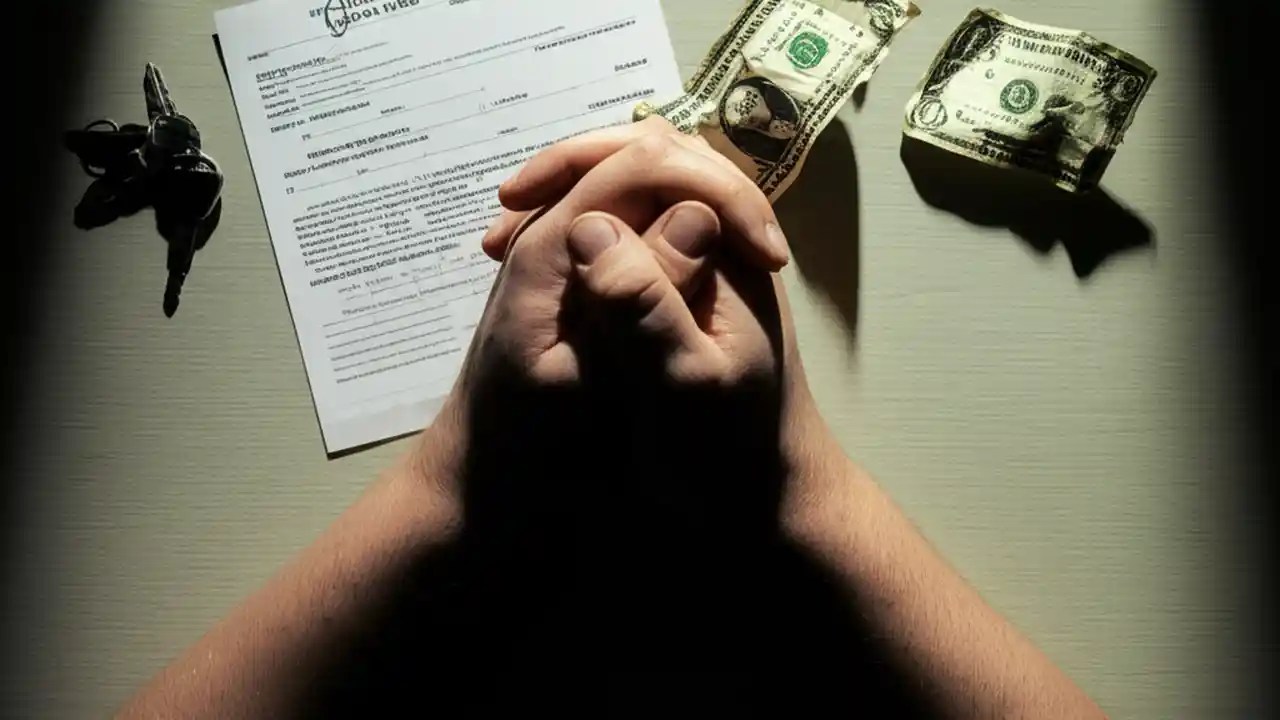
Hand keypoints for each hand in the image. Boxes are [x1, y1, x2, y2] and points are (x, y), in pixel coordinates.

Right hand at [471, 118, 844, 536]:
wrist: (760, 501)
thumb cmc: (730, 452)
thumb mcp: (683, 384)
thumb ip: (645, 306)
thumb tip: (589, 223)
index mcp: (731, 249)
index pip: (669, 160)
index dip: (593, 162)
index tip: (523, 195)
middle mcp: (717, 243)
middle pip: (646, 166)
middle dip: (575, 172)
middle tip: (508, 203)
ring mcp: (696, 267)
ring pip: (631, 200)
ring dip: (570, 202)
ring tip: (506, 234)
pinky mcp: (674, 294)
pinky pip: (622, 240)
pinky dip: (576, 241)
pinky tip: (535, 267)